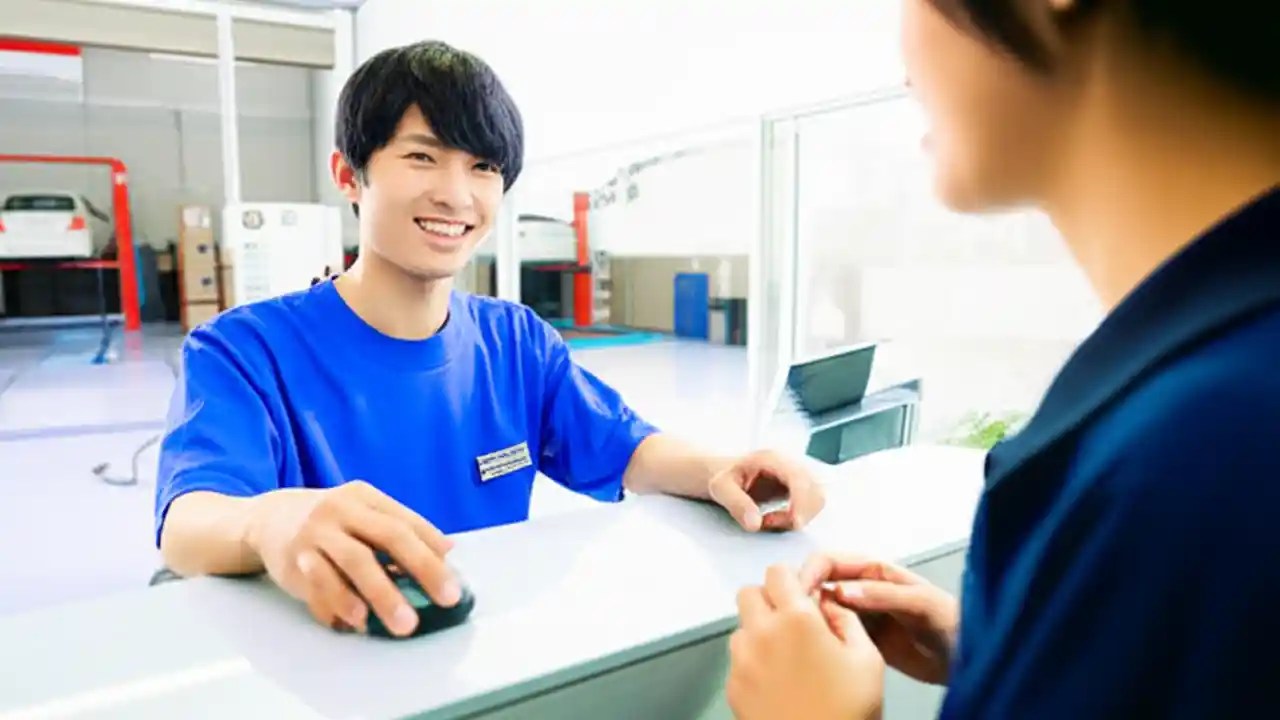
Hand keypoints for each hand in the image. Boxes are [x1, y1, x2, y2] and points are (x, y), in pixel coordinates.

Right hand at [247, 480, 458, 636]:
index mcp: (365, 497)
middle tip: (445, 598)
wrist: (268, 518)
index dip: (433, 551)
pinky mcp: (294, 561)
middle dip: (421, 569)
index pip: (406, 522)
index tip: (453, 580)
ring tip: (402, 622)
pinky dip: (341, 604)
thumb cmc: (330, 521)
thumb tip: (448, 550)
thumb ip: (401, 529)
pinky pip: (320, 585)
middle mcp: (341, 510)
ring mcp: (316, 534)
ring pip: (354, 562)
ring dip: (382, 594)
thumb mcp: (363, 512)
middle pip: (388, 537)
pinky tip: (358, 621)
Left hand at [709, 449, 824, 531]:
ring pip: (817, 499)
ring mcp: (798, 475)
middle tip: (768, 522)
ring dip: (799, 516)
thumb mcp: (720, 488)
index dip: (802, 500)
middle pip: (814, 489)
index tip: (795, 521)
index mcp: (772, 458)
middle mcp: (790, 463)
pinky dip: (798, 516)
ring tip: (769, 520)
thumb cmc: (724, 477)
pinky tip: (776, 518)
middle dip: (799, 513)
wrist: (726, 474)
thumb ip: (736, 504)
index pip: (799, 477)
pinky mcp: (800, 487)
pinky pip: (811, 505)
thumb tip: (755, 523)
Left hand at [728, 565, 884, 719]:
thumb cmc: (850, 711)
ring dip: (760, 631)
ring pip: (741, 626)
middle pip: (750, 593)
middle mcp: (761, 633)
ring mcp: (741, 661)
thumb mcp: (867, 658)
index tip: (805, 595)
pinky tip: (779, 681)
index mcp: (796, 619)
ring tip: (788, 657)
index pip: (778, 572)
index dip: (793, 580)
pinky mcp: (732, 687)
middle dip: (770, 600)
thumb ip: (846, 618)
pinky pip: (738, 659)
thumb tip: (827, 603)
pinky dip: (754, 661)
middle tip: (794, 622)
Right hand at [800, 553, 959, 684]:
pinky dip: (821, 638)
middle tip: (796, 617)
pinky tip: (818, 648)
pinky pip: (833, 635)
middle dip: (804, 596)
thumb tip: (840, 590)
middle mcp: (862, 589)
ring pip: (822, 610)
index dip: (811, 572)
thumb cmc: (951, 622)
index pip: (830, 562)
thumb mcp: (921, 603)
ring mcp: (860, 616)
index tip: (798, 591)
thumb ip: (883, 594)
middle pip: (820, 584)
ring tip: (804, 634)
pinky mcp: (860, 640)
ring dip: (810, 618)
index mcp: (874, 571)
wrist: (967, 658)